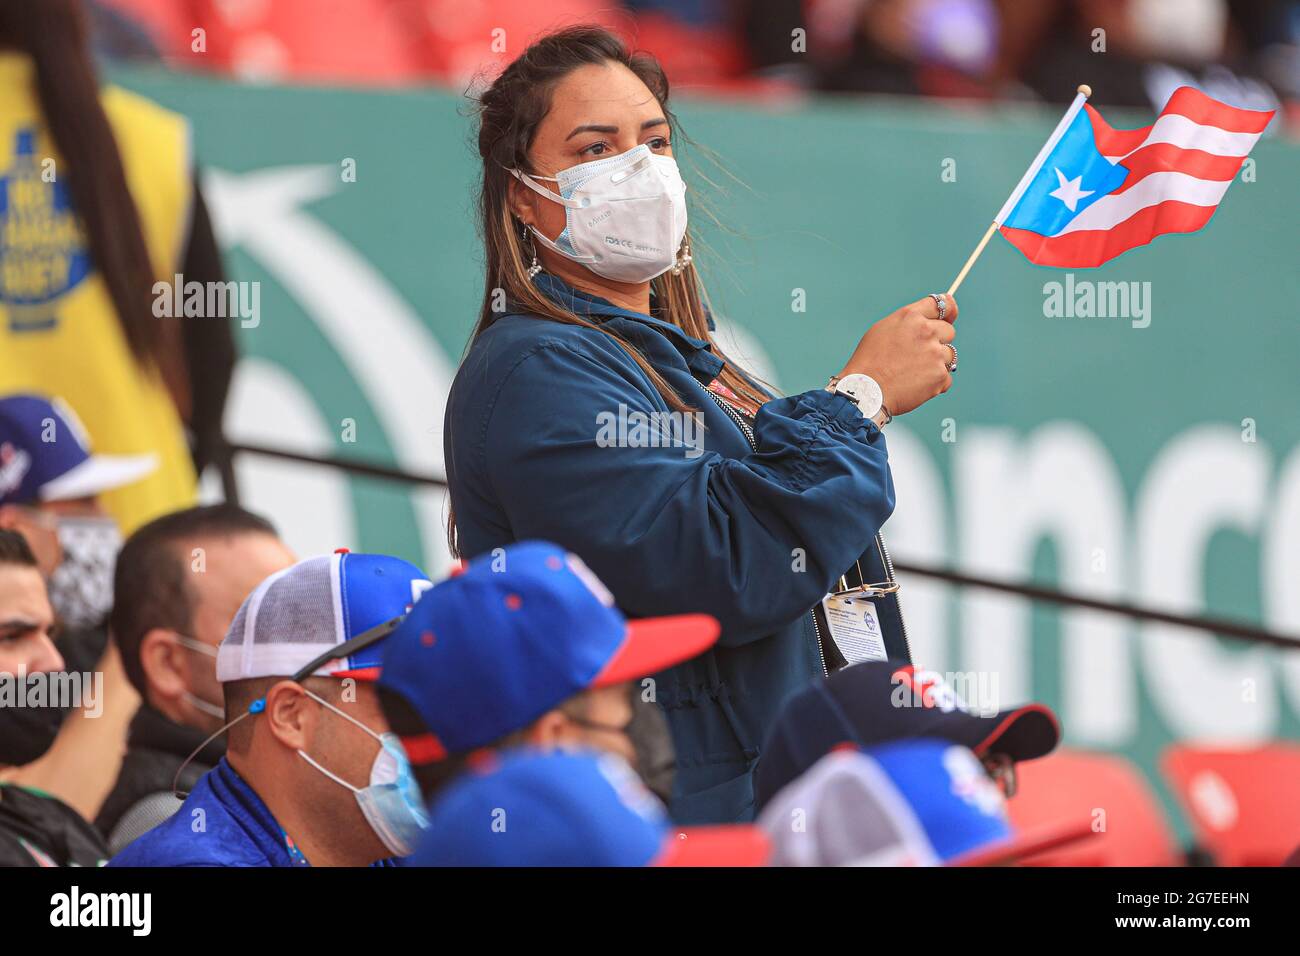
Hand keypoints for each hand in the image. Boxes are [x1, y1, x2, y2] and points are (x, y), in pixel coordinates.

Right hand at [837, 294, 956, 415]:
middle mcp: (926, 331)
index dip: (948, 310)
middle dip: (938, 341)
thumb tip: (930, 322)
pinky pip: (946, 377)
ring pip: (949, 355)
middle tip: (917, 355)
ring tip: (912, 373)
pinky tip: (915, 385)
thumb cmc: (869, 361)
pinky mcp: (939, 375)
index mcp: (911, 316)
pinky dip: (934, 383)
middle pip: (949, 331)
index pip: (942, 305)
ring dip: (936, 363)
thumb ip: (909, 322)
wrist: (865, 390)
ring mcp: (935, 353)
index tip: (950, 316)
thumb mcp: (883, 329)